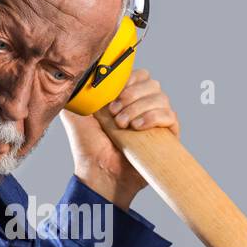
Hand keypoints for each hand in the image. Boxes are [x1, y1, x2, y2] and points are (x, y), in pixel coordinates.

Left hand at [60, 68, 178, 209]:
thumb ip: (77, 93)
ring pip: (161, 98)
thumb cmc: (89, 147)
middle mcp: (143, 106)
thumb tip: (78, 74)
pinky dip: (152, 117)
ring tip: (123, 125)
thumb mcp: (76, 114)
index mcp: (126, 97)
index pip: (139, 75)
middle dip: (131, 95)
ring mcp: (156, 121)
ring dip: (139, 107)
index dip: (129, 79)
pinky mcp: (167, 136)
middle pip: (151, 83)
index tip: (114, 94)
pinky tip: (136, 128)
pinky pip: (170, 116)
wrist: (99, 172)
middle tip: (115, 113)